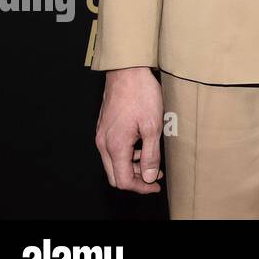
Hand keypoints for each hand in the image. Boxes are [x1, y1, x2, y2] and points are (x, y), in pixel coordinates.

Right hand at [95, 67, 164, 193]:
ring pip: (114, 163)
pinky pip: (113, 150)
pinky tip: (142, 147)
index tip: (156, 186)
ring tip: (153, 162)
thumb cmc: (141, 94)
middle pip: (116, 175)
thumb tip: (149, 177)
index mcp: (115, 146)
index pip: (123, 180)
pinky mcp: (105, 128)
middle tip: (155, 177)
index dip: (141, 187)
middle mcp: (103, 143)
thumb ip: (151, 154)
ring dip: (132, 167)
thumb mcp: (153, 126)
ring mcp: (102, 135)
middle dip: (136, 180)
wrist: (127, 71)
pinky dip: (127, 155)